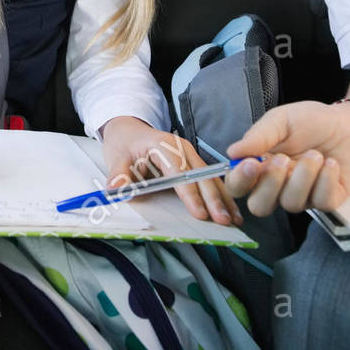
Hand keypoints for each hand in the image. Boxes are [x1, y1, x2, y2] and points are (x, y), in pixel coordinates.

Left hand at [100, 116, 242, 225]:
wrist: (129, 129)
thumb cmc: (124, 143)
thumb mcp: (116, 156)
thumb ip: (118, 174)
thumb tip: (118, 189)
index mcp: (162, 144)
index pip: (179, 171)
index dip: (190, 194)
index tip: (199, 213)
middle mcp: (181, 148)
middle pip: (201, 175)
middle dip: (213, 199)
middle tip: (222, 220)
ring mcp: (190, 154)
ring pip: (211, 178)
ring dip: (223, 199)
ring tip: (234, 219)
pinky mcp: (194, 163)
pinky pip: (210, 179)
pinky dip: (222, 195)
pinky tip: (231, 210)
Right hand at [223, 101, 349, 215]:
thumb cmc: (311, 121)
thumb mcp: (281, 120)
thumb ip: (258, 136)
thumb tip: (232, 152)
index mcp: (259, 167)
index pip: (238, 186)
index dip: (240, 180)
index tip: (252, 163)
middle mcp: (277, 187)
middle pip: (259, 206)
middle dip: (270, 185)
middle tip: (283, 160)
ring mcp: (302, 196)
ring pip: (291, 203)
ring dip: (303, 177)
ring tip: (315, 154)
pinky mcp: (327, 200)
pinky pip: (321, 202)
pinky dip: (326, 180)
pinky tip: (331, 163)